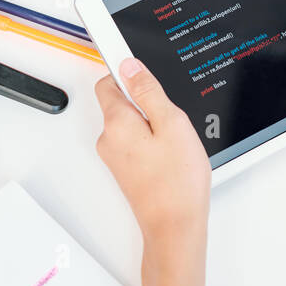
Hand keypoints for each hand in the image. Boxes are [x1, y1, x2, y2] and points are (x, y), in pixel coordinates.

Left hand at [95, 58, 209, 285]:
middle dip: (145, 99)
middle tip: (171, 112)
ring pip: (130, 121)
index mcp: (117, 122)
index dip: (125, 68)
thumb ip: (149, 91)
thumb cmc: (176, 181)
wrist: (175, 226)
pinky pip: (135, 140)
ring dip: (151, 121)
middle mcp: (109, 138)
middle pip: (120, 100)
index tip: (136, 59)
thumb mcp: (171, 123)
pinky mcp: (126, 168)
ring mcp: (116, 155)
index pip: (108, 81)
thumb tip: (131, 65)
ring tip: (175, 138)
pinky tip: (171, 152)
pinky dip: (151, 138)